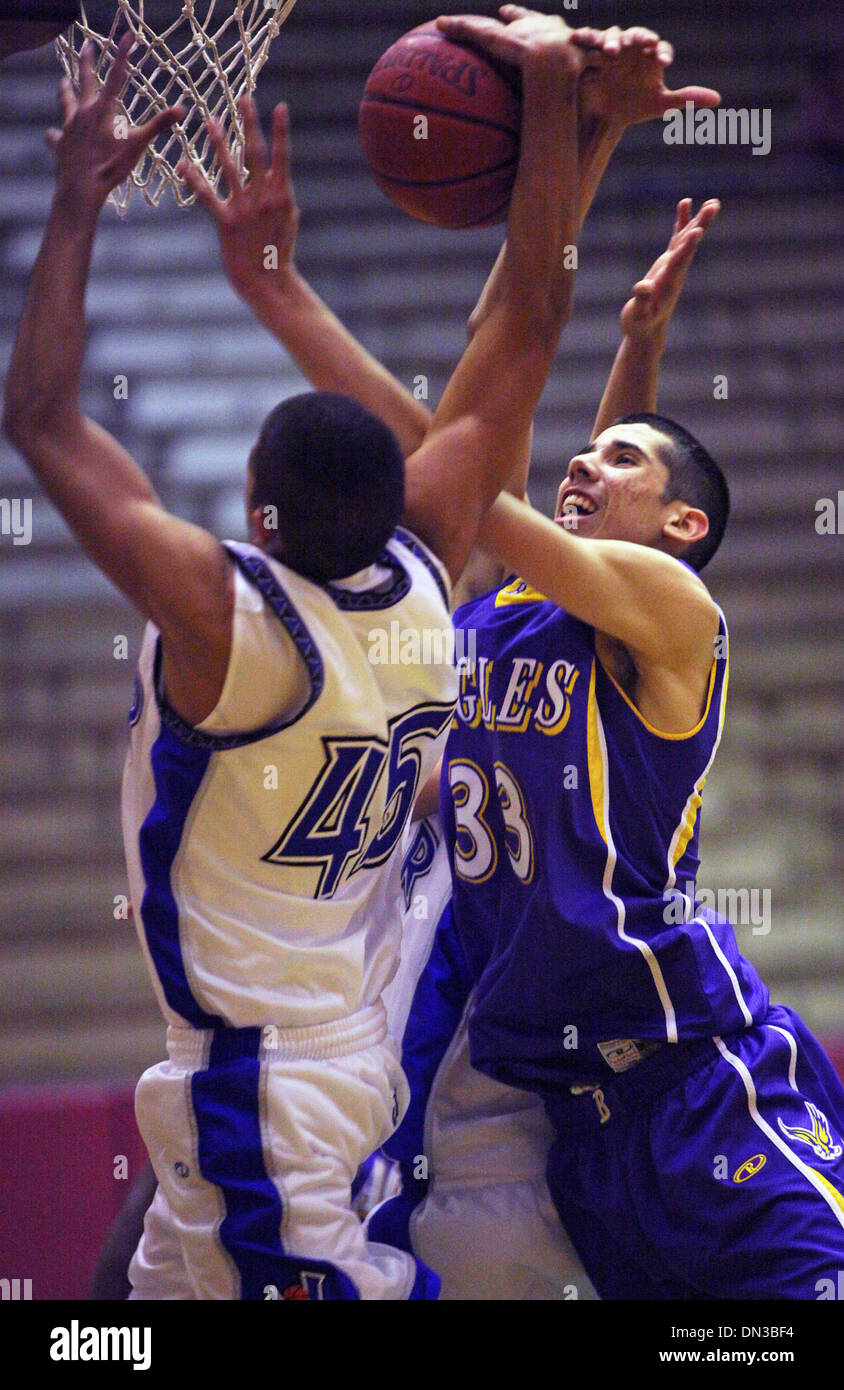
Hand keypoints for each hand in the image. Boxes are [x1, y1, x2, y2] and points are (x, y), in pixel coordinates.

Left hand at [47, 35, 181, 210]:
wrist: (81, 188)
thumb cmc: (110, 166)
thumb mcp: (138, 145)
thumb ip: (158, 125)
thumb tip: (182, 109)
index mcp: (102, 109)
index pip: (115, 76)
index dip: (123, 55)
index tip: (127, 38)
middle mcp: (82, 111)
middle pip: (84, 79)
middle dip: (86, 60)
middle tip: (86, 45)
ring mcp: (69, 126)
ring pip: (65, 102)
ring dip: (64, 90)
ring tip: (63, 82)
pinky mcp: (60, 143)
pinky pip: (55, 135)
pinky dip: (55, 135)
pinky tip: (53, 134)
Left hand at [178, 99, 298, 301]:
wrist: (268, 282)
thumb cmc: (279, 252)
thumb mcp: (288, 221)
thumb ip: (282, 196)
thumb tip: (279, 176)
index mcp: (282, 195)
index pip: (282, 156)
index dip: (281, 131)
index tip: (279, 107)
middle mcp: (265, 198)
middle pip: (256, 154)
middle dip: (250, 124)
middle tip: (244, 98)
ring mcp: (245, 210)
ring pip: (230, 169)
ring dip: (220, 143)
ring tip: (210, 121)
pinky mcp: (227, 224)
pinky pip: (208, 197)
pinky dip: (194, 180)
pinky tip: (182, 165)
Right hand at [435, 5, 585, 77]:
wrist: (554, 64)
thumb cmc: (520, 52)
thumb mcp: (493, 40)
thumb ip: (468, 31)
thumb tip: (438, 22)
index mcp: (531, 27)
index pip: (516, 18)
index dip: (510, 15)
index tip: (503, 10)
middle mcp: (552, 31)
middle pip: (543, 24)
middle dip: (537, 23)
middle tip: (530, 20)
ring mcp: (570, 46)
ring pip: (572, 40)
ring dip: (574, 41)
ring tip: (574, 43)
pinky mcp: (585, 64)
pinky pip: (592, 65)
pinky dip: (594, 66)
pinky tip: (597, 74)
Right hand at [579, 38, 720, 129]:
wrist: (602, 117)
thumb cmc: (633, 107)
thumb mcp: (660, 104)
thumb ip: (686, 98)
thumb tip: (718, 99)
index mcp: (651, 55)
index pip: (661, 49)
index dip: (663, 53)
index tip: (664, 63)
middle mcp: (633, 47)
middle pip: (639, 35)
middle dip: (640, 37)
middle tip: (645, 42)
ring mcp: (612, 47)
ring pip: (614, 35)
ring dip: (613, 40)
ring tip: (612, 52)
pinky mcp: (592, 51)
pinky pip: (589, 40)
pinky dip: (585, 37)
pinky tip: (579, 39)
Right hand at [620, 198, 720, 342]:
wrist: (647, 330)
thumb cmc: (640, 325)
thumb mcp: (637, 316)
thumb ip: (641, 302)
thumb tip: (643, 287)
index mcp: (667, 283)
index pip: (680, 262)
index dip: (688, 247)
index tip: (698, 230)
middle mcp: (674, 272)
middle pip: (689, 246)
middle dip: (700, 226)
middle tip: (713, 207)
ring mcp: (673, 266)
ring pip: (687, 239)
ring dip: (698, 220)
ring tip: (712, 203)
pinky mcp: (667, 263)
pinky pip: (677, 238)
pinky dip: (682, 222)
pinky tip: (685, 204)